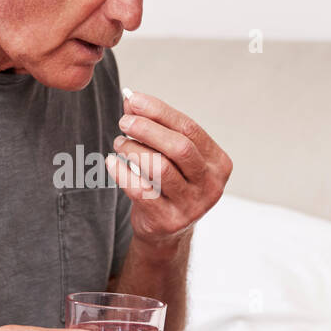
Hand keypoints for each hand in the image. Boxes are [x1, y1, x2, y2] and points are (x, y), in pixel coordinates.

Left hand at [106, 91, 232, 246]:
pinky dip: (122, 173)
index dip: (159, 111)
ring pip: (160, 169)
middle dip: (147, 130)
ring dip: (134, 150)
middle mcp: (211, 185)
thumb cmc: (170, 184)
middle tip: (124, 122)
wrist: (166, 230)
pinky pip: (141, 191)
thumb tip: (131, 100)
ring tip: (119, 143)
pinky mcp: (169, 221)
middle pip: (179, 147)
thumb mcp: (170, 156)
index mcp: (218, 163)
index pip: (189, 128)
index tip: (133, 100)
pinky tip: (112, 163)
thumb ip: (156, 128)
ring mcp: (192, 206)